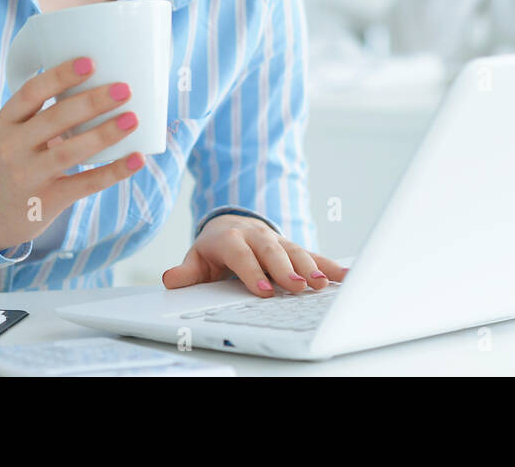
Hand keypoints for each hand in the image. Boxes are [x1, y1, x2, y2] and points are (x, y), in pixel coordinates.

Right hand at [0, 55, 145, 251]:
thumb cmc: (23, 156)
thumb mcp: (20, 130)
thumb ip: (50, 110)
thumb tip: (106, 79)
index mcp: (7, 121)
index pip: (31, 92)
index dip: (60, 76)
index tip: (90, 62)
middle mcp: (13, 147)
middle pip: (54, 119)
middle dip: (91, 102)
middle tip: (124, 89)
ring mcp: (28, 175)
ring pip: (69, 152)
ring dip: (104, 134)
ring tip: (133, 119)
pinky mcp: (48, 199)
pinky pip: (85, 183)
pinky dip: (114, 171)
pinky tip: (137, 158)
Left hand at [163, 213, 348, 297]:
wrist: (230, 224)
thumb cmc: (214, 248)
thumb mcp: (197, 258)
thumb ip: (187, 271)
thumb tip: (171, 279)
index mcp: (231, 238)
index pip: (241, 255)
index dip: (252, 271)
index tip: (263, 290)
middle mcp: (257, 236)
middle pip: (272, 251)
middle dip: (286, 268)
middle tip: (297, 286)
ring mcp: (277, 240)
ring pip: (295, 250)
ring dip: (310, 267)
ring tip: (320, 284)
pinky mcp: (292, 246)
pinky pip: (312, 254)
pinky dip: (328, 265)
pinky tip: (344, 276)